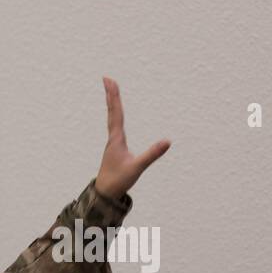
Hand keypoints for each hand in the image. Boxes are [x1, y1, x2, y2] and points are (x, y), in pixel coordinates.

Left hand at [94, 76, 169, 200]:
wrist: (104, 194)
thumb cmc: (118, 180)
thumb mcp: (138, 167)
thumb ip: (152, 154)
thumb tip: (167, 141)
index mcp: (117, 139)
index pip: (116, 113)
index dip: (114, 97)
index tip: (109, 81)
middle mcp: (113, 138)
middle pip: (112, 112)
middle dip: (112, 95)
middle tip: (107, 79)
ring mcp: (113, 143)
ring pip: (112, 118)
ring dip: (113, 104)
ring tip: (111, 92)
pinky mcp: (115, 149)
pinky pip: (114, 127)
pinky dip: (115, 116)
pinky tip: (116, 117)